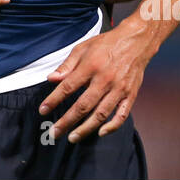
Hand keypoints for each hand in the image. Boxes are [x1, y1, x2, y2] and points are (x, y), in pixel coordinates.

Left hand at [39, 19, 157, 142]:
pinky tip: (100, 132)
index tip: (43, 110)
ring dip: (85, 128)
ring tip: (72, 137)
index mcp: (91, 66)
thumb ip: (67, 65)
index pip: (68, 87)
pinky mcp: (130, 94)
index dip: (54, 100)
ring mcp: (119, 89)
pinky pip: (122, 114)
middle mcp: (105, 79)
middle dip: (67, 121)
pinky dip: (112, 126)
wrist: (136, 41)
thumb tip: (51, 79)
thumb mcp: (83, 48)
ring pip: (101, 114)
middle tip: (54, 133)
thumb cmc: (106, 44)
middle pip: (83, 105)